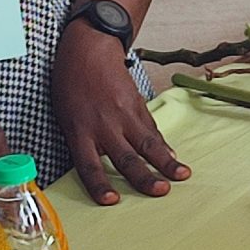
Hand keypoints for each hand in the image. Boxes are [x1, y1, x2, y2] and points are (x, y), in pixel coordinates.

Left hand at [53, 28, 188, 204]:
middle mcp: (103, 126)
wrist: (88, 49)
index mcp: (79, 131)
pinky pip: (150, 128)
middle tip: (161, 190)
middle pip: (126, 158)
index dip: (100, 185)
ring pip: (147, 143)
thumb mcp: (66, 115)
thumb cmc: (70, 83)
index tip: (112, 201)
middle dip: (145, 177)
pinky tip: (172, 156)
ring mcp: (123, 114)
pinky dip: (162, 143)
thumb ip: (85, 140)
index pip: (89, 166)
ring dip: (166, 161)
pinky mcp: (137, 103)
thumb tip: (106, 162)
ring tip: (182, 175)